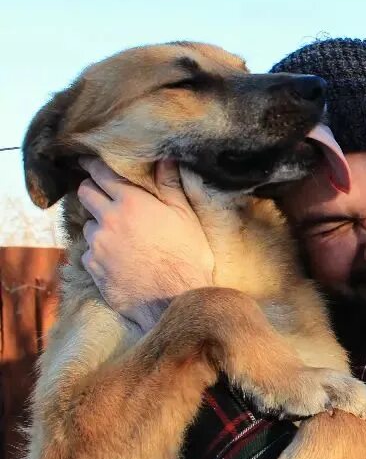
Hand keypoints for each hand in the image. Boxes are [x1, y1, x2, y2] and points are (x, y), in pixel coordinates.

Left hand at [78, 159, 214, 331]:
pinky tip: (118, 259)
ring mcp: (97, 244)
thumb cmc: (186, 256)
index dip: (94, 165)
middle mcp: (108, 219)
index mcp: (131, 202)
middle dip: (92, 191)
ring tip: (119, 236)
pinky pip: (89, 252)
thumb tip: (165, 159)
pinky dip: (100, 252)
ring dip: (99, 225)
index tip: (90, 162)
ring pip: (88, 225)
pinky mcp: (93, 267)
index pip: (101, 174)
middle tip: (104, 196)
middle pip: (85, 194)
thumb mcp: (185, 217)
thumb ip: (170, 186)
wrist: (175, 299)